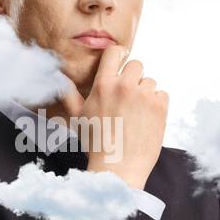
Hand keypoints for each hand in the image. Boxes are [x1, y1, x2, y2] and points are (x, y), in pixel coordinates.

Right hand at [61, 43, 166, 190]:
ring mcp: (144, 96)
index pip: (115, 52)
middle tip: (128, 97)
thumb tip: (57, 79)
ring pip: (150, 82)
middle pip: (137, 64)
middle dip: (133, 78)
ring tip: (136, 113)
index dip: (119, 56)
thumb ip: (69, 95)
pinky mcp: (160, 108)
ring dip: (145, 93)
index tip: (120, 64)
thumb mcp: (78, 117)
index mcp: (103, 84)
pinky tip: (146, 119)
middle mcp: (125, 86)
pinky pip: (162, 95)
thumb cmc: (96, 143)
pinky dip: (157, 105)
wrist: (118, 168)